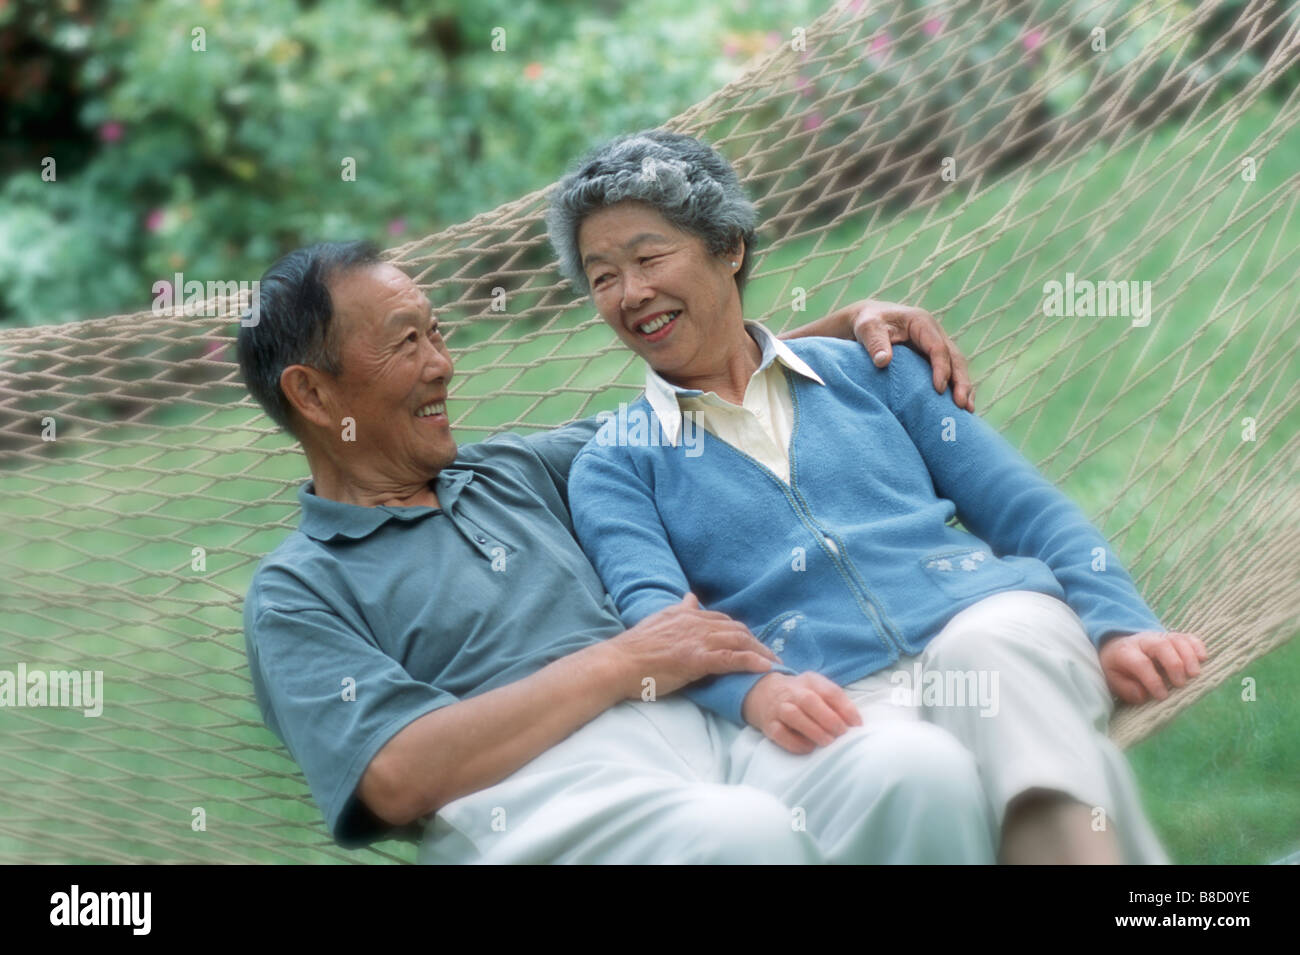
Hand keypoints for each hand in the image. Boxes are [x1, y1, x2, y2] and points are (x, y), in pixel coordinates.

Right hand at [606, 593, 779, 698]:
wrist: (618, 662)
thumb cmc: (635, 648)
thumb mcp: (659, 619)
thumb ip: (679, 610)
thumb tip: (692, 597)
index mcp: (687, 615)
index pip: (723, 620)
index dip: (741, 632)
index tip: (753, 642)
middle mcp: (696, 623)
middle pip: (736, 629)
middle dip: (756, 642)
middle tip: (770, 656)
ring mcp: (697, 640)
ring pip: (738, 642)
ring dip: (760, 652)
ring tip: (774, 663)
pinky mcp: (696, 659)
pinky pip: (731, 659)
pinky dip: (751, 662)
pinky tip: (764, 668)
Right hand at [741, 671, 862, 753]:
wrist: (763, 693)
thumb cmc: (800, 695)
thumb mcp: (817, 689)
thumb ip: (836, 702)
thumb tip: (855, 723)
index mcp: (809, 681)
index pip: (829, 691)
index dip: (845, 707)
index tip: (857, 724)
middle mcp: (792, 692)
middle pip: (809, 701)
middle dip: (829, 718)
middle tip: (841, 734)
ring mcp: (778, 708)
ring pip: (793, 715)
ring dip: (813, 730)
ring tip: (828, 742)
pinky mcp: (769, 725)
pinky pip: (779, 734)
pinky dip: (795, 742)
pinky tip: (809, 748)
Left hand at [846, 299, 974, 411]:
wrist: (869, 320)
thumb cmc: (868, 323)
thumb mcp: (867, 328)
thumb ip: (875, 343)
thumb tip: (883, 362)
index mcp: (922, 323)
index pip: (938, 347)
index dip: (941, 368)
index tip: (939, 389)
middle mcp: (935, 333)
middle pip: (955, 357)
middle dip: (961, 381)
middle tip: (962, 405)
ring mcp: (937, 345)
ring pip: (957, 366)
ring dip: (964, 387)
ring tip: (967, 410)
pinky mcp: (933, 357)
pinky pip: (951, 371)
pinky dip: (956, 387)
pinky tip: (960, 406)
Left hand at [1098, 630, 1208, 703]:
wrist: (1119, 646)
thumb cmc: (1119, 667)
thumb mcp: (1113, 679)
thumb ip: (1126, 689)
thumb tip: (1144, 695)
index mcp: (1126, 652)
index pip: (1141, 663)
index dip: (1153, 680)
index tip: (1162, 696)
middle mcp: (1144, 641)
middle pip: (1161, 646)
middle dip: (1174, 665)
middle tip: (1180, 684)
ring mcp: (1160, 637)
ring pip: (1177, 640)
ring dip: (1189, 656)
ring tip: (1194, 674)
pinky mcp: (1173, 637)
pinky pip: (1188, 637)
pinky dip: (1197, 646)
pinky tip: (1203, 658)